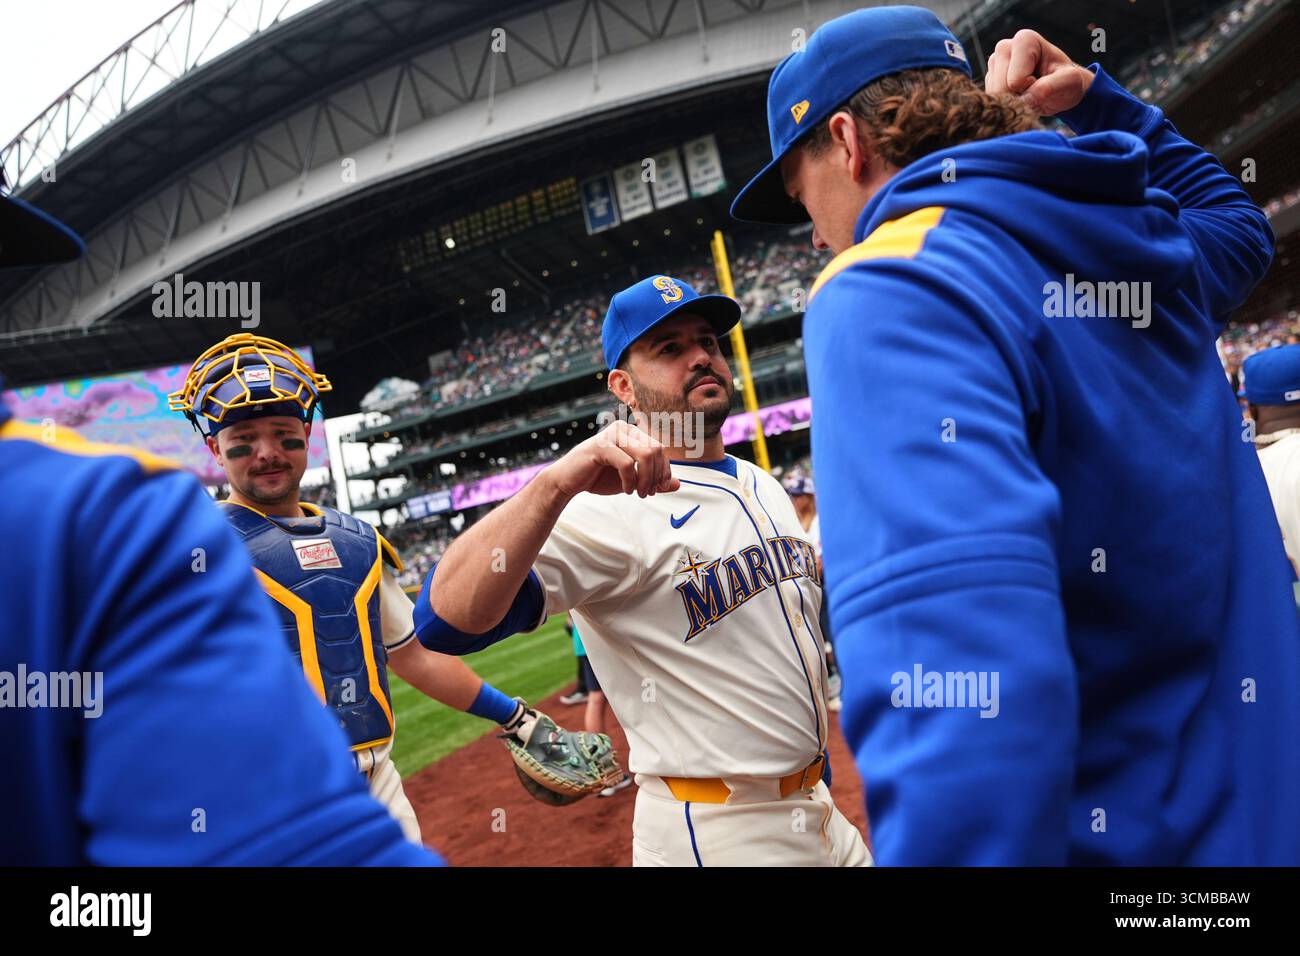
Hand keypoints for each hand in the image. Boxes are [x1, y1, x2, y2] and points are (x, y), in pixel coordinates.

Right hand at [542, 420, 679, 499]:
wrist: (567, 482)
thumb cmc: (599, 478)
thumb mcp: (632, 481)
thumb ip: (654, 481)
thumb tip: (678, 484)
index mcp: (631, 432)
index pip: (660, 448)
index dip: (664, 470)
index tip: (658, 488)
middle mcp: (623, 428)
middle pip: (656, 450)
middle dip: (657, 475)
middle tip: (648, 493)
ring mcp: (611, 435)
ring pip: (646, 455)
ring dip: (646, 479)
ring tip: (639, 493)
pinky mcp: (601, 446)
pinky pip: (627, 464)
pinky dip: (631, 481)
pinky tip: (626, 490)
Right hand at [985, 29, 1093, 115]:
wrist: (1061, 88)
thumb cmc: (1067, 81)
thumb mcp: (1069, 81)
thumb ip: (1049, 87)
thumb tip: (1024, 99)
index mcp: (1025, 40)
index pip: (1016, 80)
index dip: (1031, 88)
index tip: (1043, 81)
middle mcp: (1004, 47)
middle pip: (1000, 87)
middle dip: (1018, 96)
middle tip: (1035, 90)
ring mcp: (994, 62)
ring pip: (994, 95)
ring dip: (1012, 100)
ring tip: (1028, 92)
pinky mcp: (990, 77)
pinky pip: (992, 99)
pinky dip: (1006, 103)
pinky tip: (1019, 94)